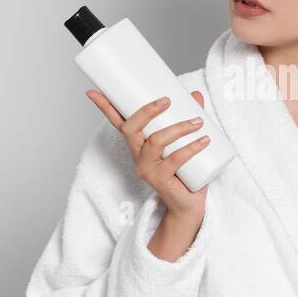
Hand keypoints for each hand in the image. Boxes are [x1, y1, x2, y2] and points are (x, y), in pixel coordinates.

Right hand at [85, 89, 210, 228]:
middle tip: (167, 100)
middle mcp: (138, 155)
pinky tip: (204, 140)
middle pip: (131, 129)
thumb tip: (196, 95)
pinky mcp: (160, 180)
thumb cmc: (185, 172)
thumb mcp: (186, 140)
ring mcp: (147, 169)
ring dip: (177, 128)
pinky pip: (174, 160)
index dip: (105, 107)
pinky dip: (191, 148)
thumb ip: (189, 117)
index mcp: (139, 144)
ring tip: (198, 121)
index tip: (92, 91)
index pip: (118, 123)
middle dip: (146, 111)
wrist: (188, 205)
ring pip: (155, 142)